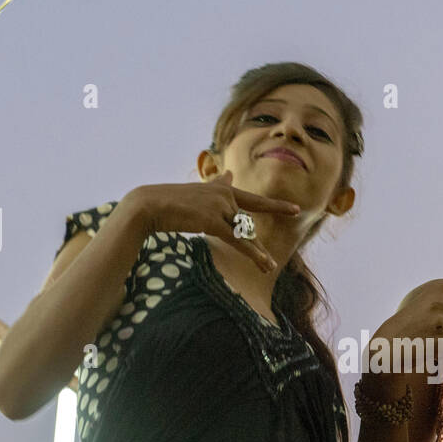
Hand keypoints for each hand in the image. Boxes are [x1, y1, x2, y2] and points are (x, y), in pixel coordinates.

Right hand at [124, 171, 300, 273]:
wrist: (147, 205)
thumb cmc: (163, 202)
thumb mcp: (190, 193)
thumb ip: (212, 189)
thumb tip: (228, 175)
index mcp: (217, 187)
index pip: (246, 196)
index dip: (271, 204)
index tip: (292, 208)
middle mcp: (222, 193)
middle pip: (248, 215)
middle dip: (270, 219)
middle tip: (295, 211)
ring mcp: (219, 205)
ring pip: (244, 232)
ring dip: (256, 252)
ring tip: (269, 266)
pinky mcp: (214, 221)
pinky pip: (238, 241)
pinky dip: (252, 254)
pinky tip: (264, 265)